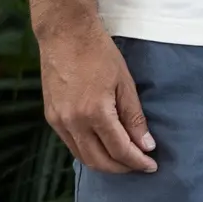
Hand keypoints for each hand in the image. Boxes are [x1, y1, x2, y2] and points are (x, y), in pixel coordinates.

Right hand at [38, 25, 157, 172]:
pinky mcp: (51, 117)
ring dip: (104, 163)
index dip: (137, 161)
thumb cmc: (99, 52)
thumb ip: (134, 116)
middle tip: (139, 165)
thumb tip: (146, 144)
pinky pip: (71, 144)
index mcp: (95, 112)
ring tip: (124, 160)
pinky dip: (88, 151)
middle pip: (99, 160)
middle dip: (121, 168)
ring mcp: (59, 121)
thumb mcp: (124, 82)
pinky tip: (102, 147)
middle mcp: (73, 122)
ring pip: (82, 156)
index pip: (119, 149)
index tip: (151, 166)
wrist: (65, 34)